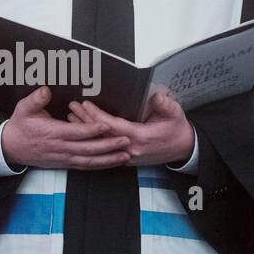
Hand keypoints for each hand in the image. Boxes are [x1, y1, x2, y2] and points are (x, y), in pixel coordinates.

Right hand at [0, 86, 131, 169]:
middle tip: (125, 140)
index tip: (106, 125)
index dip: (92, 129)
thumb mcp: (23, 108)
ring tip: (125, 155)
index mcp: (52, 133)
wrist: (11, 147)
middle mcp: (60, 148)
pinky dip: (100, 165)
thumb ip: (36, 99)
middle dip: (108, 145)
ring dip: (108, 159)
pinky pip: (85, 166)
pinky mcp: (65, 163)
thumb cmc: (20, 126)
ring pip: (89, 161)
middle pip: (88, 149)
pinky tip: (112, 162)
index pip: (76, 132)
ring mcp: (64, 158)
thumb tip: (46, 90)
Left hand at [67, 90, 194, 166]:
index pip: (112, 126)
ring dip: (85, 130)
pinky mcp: (125, 158)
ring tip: (71, 117)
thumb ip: (165, 103)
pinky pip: (105, 148)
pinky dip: (93, 139)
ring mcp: (126, 156)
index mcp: (141, 137)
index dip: (96, 116)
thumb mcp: (175, 113)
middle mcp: (131, 149)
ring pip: (100, 143)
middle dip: (84, 120)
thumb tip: (156, 95)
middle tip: (71, 107)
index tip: (85, 104)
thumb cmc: (176, 130)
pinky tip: (83, 131)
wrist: (182, 148)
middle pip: (101, 135)